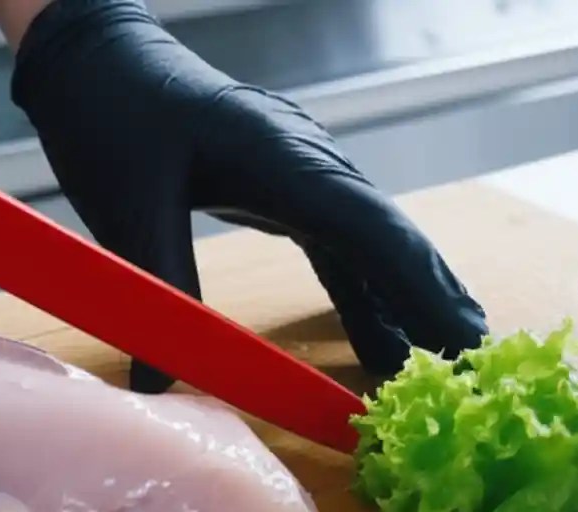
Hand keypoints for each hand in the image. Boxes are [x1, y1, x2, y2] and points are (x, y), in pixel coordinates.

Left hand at [9, 0, 489, 391]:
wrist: (98, 60)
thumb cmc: (113, 117)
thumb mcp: (127, 207)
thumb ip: (158, 289)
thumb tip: (160, 384)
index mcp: (284, 157)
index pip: (373, 232)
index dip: (423, 292)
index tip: (466, 344)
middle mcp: (311, 162)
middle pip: (392, 240)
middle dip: (437, 304)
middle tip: (480, 370)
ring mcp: (304, 173)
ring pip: (373, 246)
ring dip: (409, 304)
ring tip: (448, 366)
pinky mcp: (286, 188)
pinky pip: (340, 247)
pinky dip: (366, 294)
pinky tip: (384, 341)